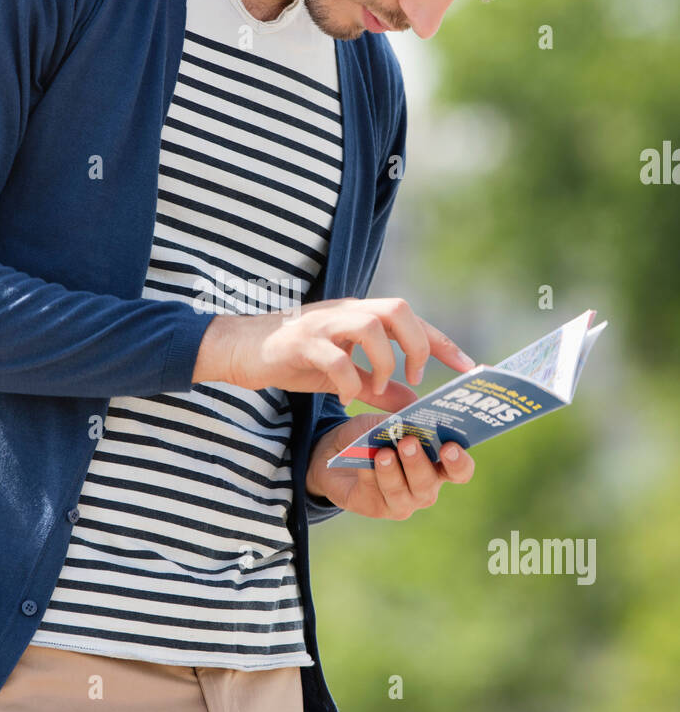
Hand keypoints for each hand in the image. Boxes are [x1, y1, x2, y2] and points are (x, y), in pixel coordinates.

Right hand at [193, 296, 475, 408]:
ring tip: (377, 387)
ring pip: (368, 326)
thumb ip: (378, 386)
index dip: (443, 343)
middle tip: (415, 377)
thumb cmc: (295, 359)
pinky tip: (346, 397)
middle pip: (396, 309)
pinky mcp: (299, 341)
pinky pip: (334, 356)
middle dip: (415, 344)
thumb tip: (414, 401)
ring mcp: (322, 323)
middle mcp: (345, 312)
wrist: (241, 349)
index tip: (470, 368)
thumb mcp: (343, 375)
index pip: (411, 320)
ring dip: (382, 361)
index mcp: (359, 316)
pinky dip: (348, 379)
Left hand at [305, 406, 475, 519]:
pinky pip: (375, 493)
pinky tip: (361, 463)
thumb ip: (399, 421)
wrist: (334, 451)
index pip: (460, 471)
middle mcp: (424, 488)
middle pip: (428, 483)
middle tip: (408, 442)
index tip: (449, 447)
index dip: (459, 462)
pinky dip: (368, 474)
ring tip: (382, 454)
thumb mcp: (383, 421)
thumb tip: (410, 419)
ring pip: (401, 492)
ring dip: (392, 471)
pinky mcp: (375, 509)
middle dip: (418, 462)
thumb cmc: (369, 435)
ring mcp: (401, 502)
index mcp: (436, 465)